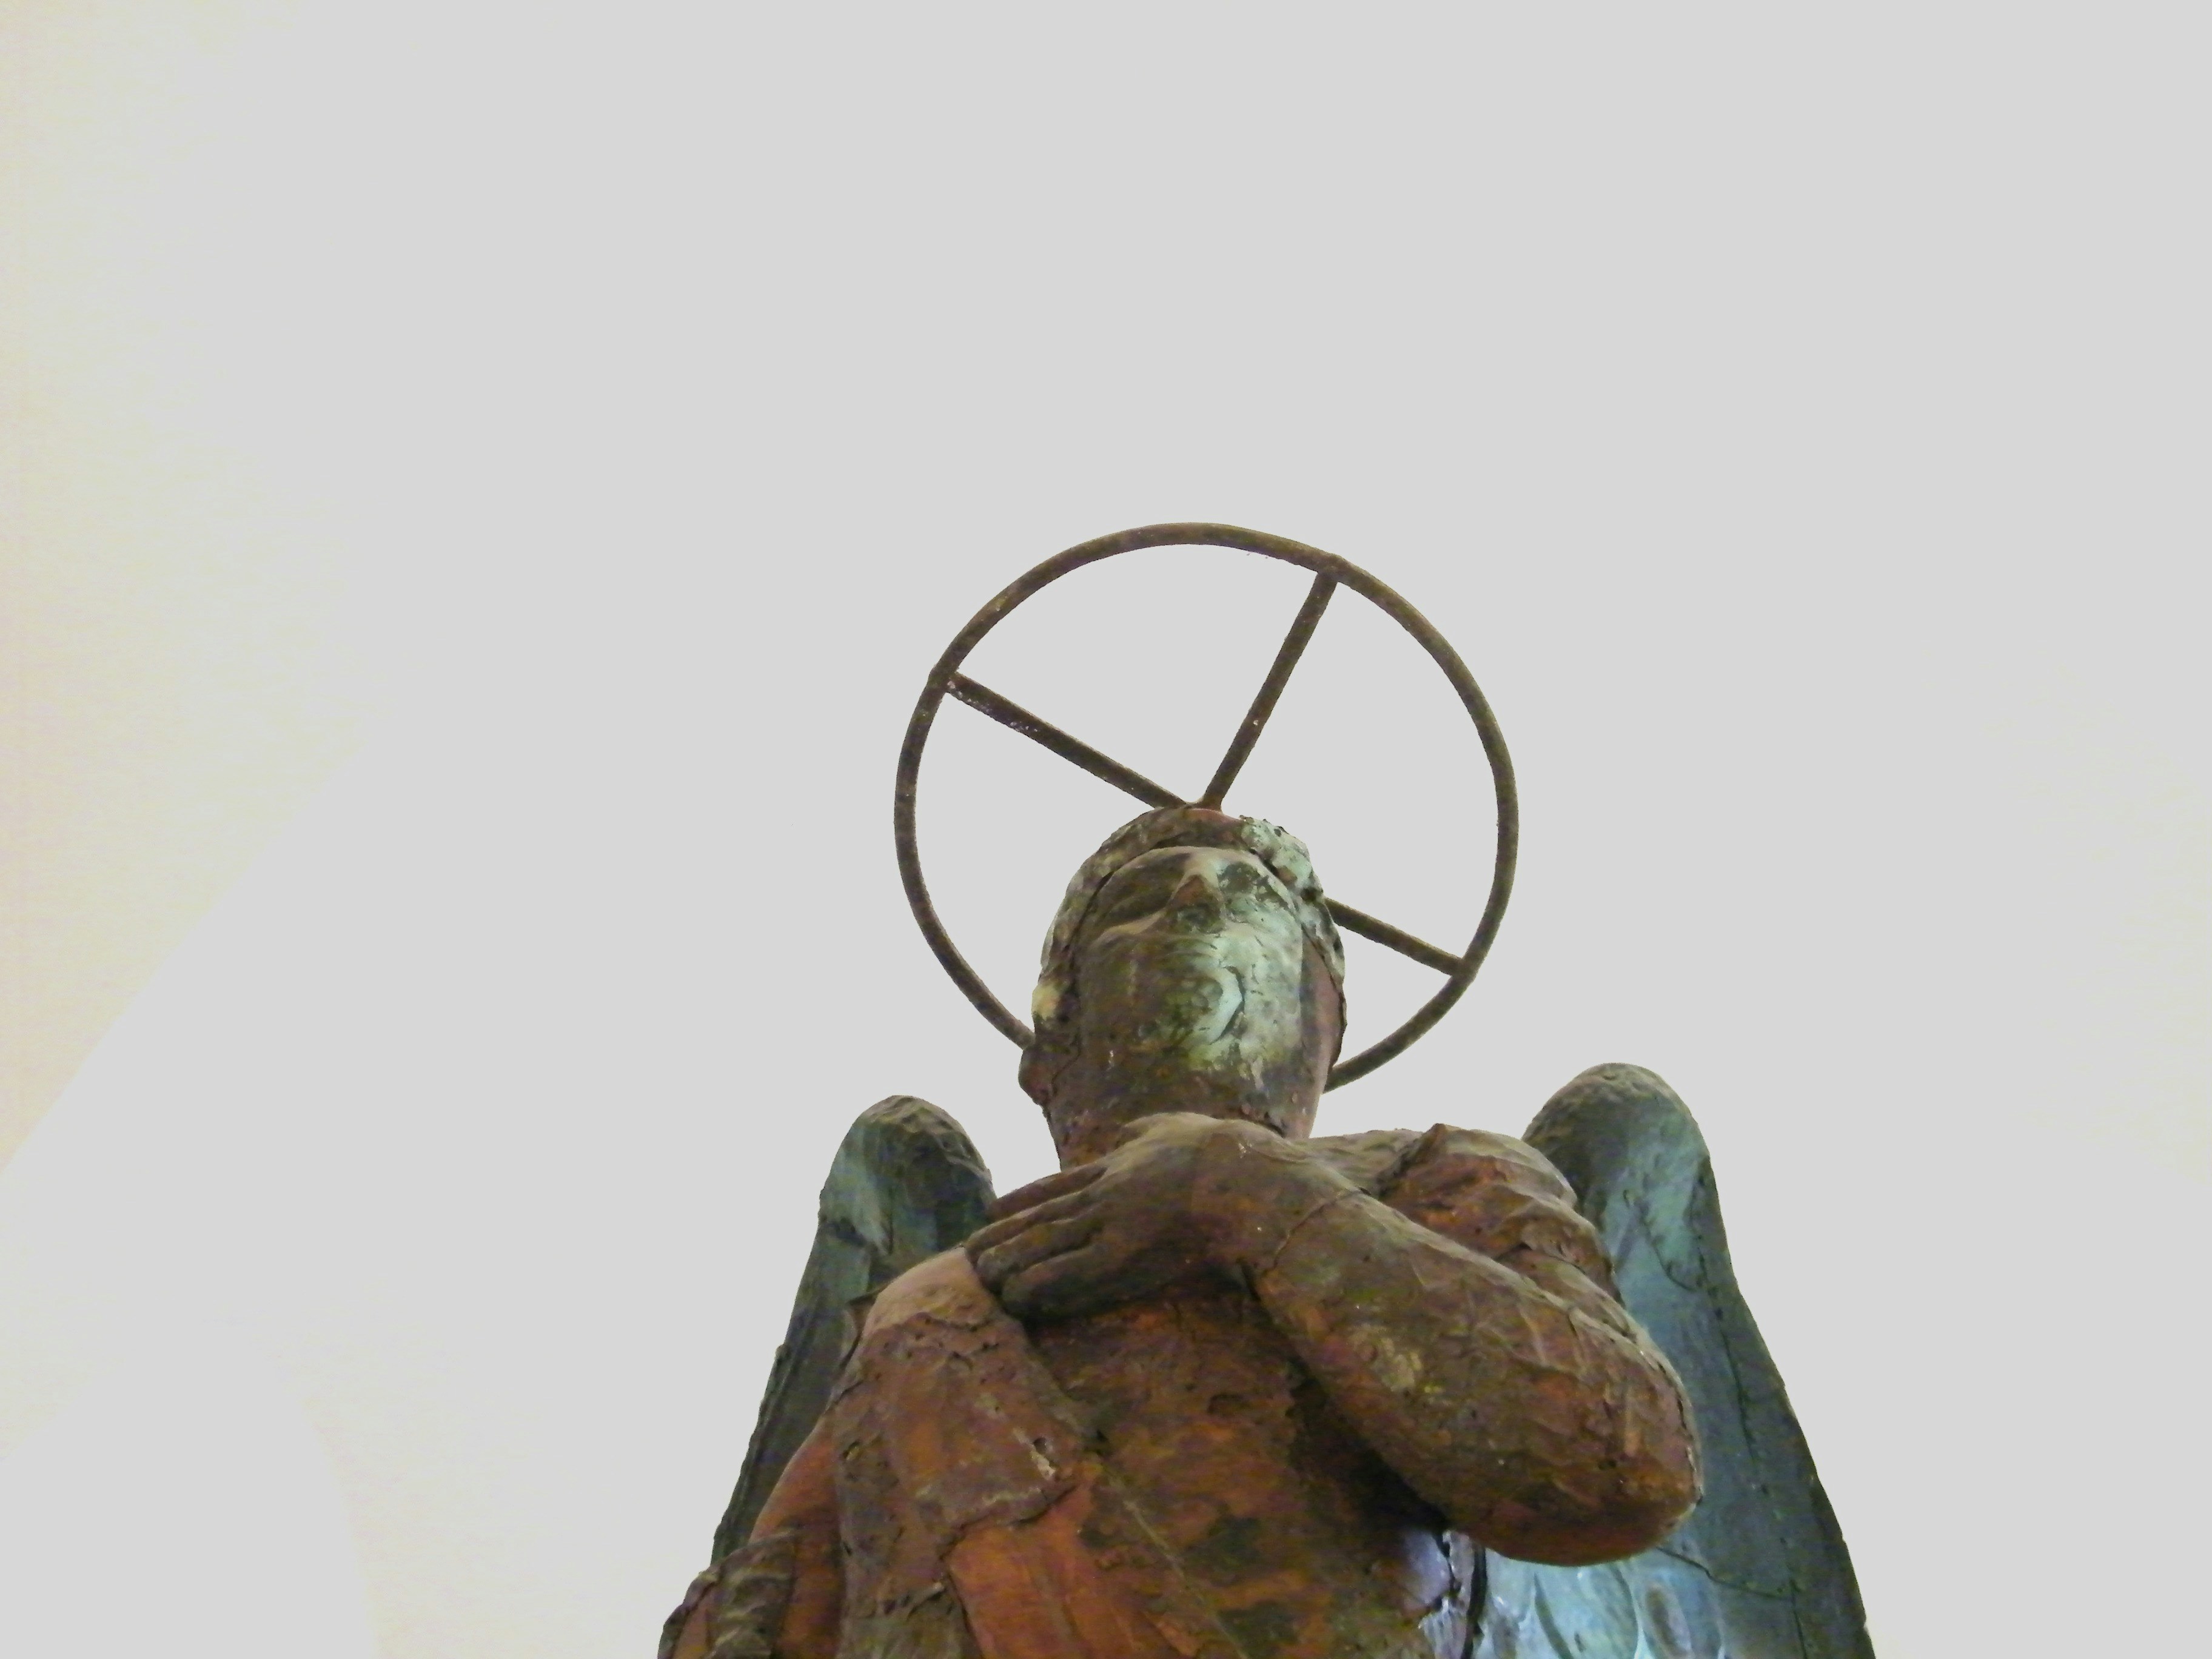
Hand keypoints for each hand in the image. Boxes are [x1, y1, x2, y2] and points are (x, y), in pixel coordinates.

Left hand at [967, 1113, 1271, 1320]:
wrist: (1251, 1180)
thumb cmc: (1226, 1154)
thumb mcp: (1178, 1124)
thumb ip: (1147, 1127)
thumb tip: (1126, 1127)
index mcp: (1118, 1164)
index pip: (1057, 1184)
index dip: (1021, 1200)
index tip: (992, 1209)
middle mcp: (1106, 1193)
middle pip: (1042, 1217)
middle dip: (1004, 1236)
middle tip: (969, 1251)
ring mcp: (1112, 1224)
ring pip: (1047, 1244)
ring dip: (1012, 1262)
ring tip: (981, 1278)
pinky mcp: (1125, 1255)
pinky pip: (1071, 1273)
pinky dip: (1040, 1283)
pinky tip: (1015, 1294)